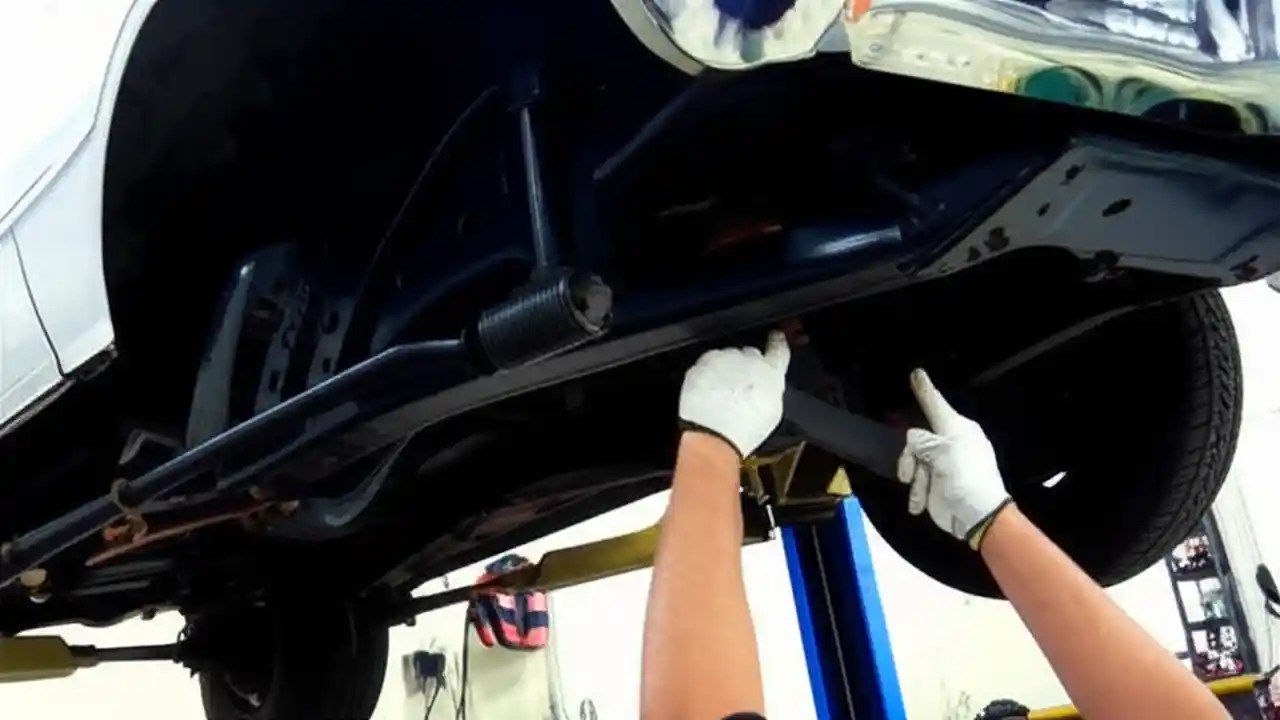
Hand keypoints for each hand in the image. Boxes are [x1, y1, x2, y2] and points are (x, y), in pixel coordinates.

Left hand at [678, 331, 790, 457]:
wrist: (713, 436)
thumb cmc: (746, 430)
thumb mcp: (771, 411)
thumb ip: (771, 387)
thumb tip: (766, 382)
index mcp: (770, 372)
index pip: (778, 349)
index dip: (777, 341)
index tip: (776, 337)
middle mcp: (748, 359)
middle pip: (748, 353)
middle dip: (745, 366)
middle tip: (739, 388)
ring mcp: (722, 359)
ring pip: (725, 357)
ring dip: (724, 369)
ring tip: (721, 395)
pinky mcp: (701, 364)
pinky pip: (706, 364)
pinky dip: (706, 374)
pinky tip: (707, 394)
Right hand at [897, 368, 1011, 548]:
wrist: (976, 515)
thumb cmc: (965, 476)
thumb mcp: (942, 450)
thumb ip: (920, 440)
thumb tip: (913, 440)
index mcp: (957, 428)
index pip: (935, 404)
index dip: (924, 389)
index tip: (916, 373)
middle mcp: (948, 443)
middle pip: (915, 439)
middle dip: (910, 457)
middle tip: (912, 470)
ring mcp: (940, 464)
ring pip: (911, 462)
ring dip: (915, 479)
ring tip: (924, 489)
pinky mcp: (934, 484)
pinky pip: (915, 482)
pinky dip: (917, 493)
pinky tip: (922, 502)